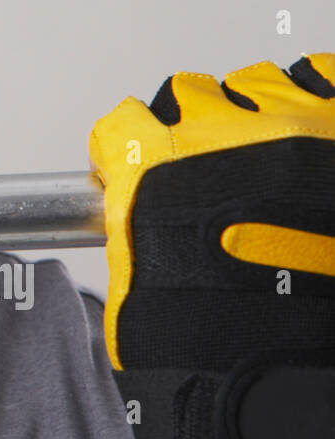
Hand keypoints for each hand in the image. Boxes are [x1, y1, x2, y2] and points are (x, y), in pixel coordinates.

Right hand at [88, 54, 334, 438]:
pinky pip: (326, 78)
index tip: (135, 161)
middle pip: (191, 94)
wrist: (290, 359)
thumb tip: (143, 222)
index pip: (124, 124)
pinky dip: (318, 96)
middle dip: (194, 127)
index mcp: (151, 162)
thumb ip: (134, 228)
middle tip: (209, 165)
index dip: (129, 146)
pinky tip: (315, 125)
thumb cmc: (216, 332)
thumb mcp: (136, 283)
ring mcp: (293, 126)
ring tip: (272, 148)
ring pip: (260, 82)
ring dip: (257, 109)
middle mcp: (219, 132)